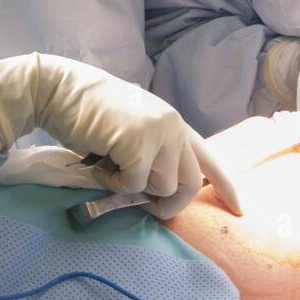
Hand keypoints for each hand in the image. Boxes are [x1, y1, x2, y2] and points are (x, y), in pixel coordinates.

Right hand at [0, 53, 239, 217]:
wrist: (60, 90)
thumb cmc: (88, 114)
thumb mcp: (132, 130)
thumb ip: (153, 153)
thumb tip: (161, 192)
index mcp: (174, 122)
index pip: (209, 158)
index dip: (225, 186)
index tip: (240, 209)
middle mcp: (173, 125)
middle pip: (189, 183)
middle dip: (168, 205)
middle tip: (146, 208)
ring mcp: (158, 132)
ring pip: (162, 187)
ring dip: (132, 188)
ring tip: (110, 166)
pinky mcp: (139, 142)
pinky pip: (135, 185)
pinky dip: (114, 183)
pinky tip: (100, 162)